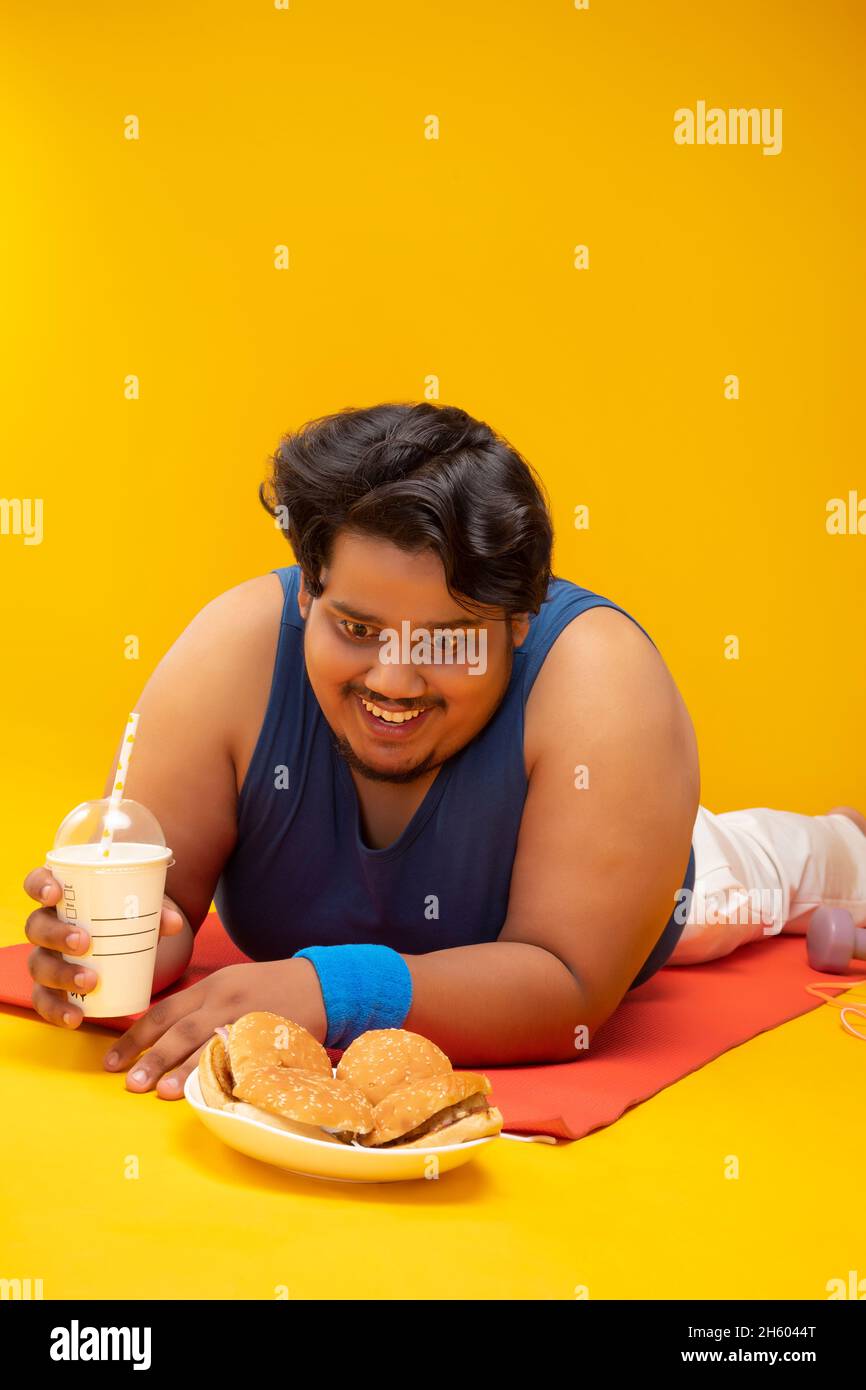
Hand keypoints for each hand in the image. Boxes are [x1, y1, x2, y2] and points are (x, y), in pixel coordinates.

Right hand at [24, 866, 186, 1029]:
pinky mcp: (51, 987)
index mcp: (63, 898)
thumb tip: (174, 923)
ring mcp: (46, 957)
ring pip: (38, 964)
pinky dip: (57, 1010)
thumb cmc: (126, 918)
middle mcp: (46, 926)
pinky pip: (44, 999)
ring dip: (61, 974)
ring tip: (90, 982)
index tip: (56, 893)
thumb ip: (157, 913)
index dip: (40, 886)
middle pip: (36, 926)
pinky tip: (75, 1017)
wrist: (125, 944)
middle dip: (56, 935)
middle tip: (84, 943)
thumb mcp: (142, 909)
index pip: (37, 883)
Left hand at [100, 958, 327, 1099]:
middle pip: (180, 1030)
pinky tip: (208, 1094)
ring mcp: (246, 1019)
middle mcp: (224, 1001)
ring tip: (161, 1092)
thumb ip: (199, 1005)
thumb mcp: (230, 983)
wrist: (321, 983)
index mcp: (210, 987)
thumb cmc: (269, 986)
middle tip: (130, 1084)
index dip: (135, 1037)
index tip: (112, 1061)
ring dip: (182, 1071)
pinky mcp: (268, 1038)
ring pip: (207, 1046)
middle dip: (152, 1058)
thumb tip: (160, 1037)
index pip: (163, 1012)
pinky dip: (222, 1076)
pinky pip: (240, 1060)